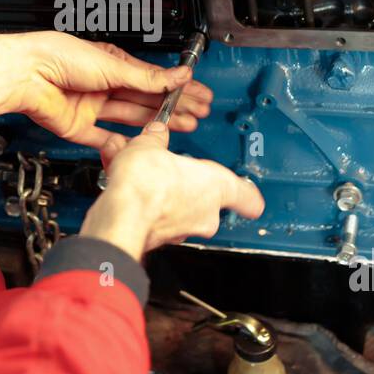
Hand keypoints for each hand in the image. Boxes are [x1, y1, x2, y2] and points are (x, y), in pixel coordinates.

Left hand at [0, 32, 211, 144]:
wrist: (27, 74)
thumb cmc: (60, 57)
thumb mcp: (113, 65)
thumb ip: (148, 77)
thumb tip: (179, 74)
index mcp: (113, 64)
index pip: (153, 79)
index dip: (177, 88)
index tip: (199, 95)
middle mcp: (104, 85)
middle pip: (146, 100)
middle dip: (173, 107)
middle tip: (198, 115)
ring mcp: (92, 108)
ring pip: (131, 119)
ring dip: (156, 124)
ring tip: (181, 127)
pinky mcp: (79, 128)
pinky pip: (104, 139)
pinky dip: (122, 144)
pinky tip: (141, 146)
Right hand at [80, 122, 263, 260]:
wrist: (122, 215)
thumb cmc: (146, 184)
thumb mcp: (150, 145)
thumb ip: (156, 139)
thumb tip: (155, 133)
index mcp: (216, 186)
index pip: (246, 196)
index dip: (248, 194)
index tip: (251, 196)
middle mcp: (205, 214)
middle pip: (204, 198)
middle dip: (184, 183)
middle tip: (167, 168)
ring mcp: (183, 230)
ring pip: (176, 207)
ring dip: (159, 192)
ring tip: (134, 172)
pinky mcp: (160, 240)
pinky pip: (156, 217)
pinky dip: (142, 204)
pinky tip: (124, 189)